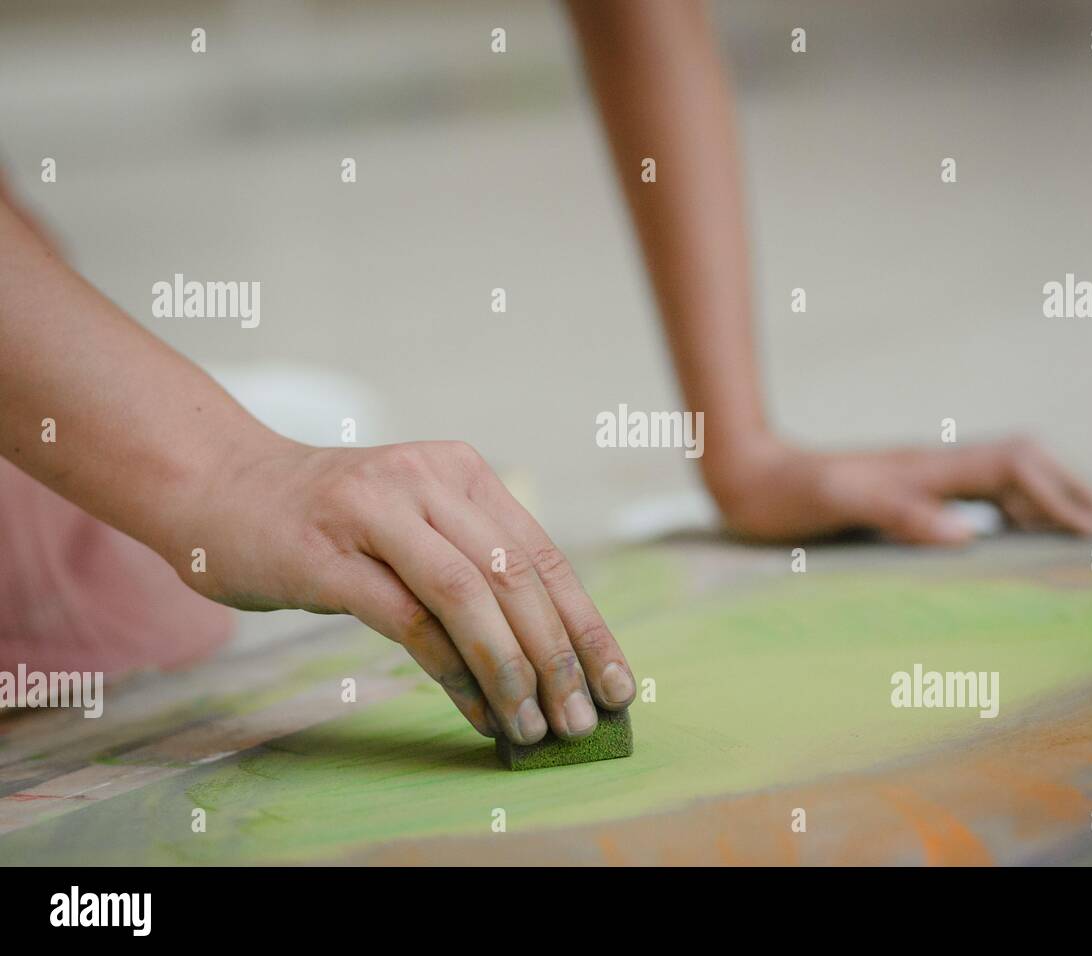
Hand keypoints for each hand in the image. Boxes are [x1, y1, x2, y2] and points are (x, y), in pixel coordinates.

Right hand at [172, 437, 635, 744]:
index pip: (544, 554)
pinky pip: (409, 621)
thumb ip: (471, 566)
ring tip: (536, 726)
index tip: (619, 684)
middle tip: (583, 720)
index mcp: (461, 471)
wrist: (221, 487)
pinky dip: (453, 672)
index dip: (587, 624)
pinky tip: (479, 711)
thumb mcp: (413, 520)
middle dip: (560, 657)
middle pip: (516, 575)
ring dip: (512, 670)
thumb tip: (543, 657)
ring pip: (469, 595)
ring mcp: (375, 512)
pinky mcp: (327, 555)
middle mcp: (427, 481)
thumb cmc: (329, 521)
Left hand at [704, 435, 1091, 543]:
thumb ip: (898, 512)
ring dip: (1046, 501)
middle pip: (1022, 466)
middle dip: (1071, 492)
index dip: (1061, 494)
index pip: (1014, 468)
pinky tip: (1015, 536)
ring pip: (1003, 481)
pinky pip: (975, 498)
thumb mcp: (837, 501)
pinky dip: (1010, 513)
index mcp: (926, 467)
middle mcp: (931, 467)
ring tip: (1084, 533)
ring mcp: (921, 478)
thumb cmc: (786, 492)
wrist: (747, 477)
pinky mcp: (906, 494)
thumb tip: (967, 535)